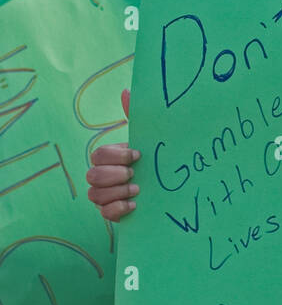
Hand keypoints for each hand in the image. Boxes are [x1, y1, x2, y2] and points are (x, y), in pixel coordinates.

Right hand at [86, 91, 138, 220]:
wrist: (164, 189)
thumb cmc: (151, 161)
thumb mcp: (146, 138)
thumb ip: (135, 116)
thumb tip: (127, 91)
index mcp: (109, 157)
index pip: (99, 154)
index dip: (117, 155)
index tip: (138, 156)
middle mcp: (101, 176)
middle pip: (92, 175)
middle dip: (115, 175)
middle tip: (134, 175)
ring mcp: (103, 195)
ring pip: (95, 194)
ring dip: (118, 192)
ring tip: (137, 190)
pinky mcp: (110, 212)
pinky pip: (103, 213)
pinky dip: (118, 209)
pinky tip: (134, 205)